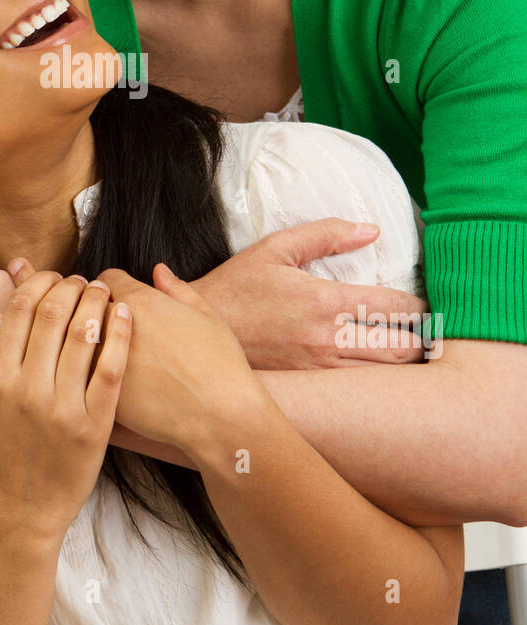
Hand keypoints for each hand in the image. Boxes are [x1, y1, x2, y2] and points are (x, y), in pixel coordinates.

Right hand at [0, 271, 130, 538]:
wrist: (24, 512)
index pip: (20, 310)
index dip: (38, 282)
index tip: (50, 277)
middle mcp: (30, 390)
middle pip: (54, 313)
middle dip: (70, 285)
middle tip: (80, 280)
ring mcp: (65, 407)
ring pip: (85, 333)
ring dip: (96, 301)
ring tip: (102, 291)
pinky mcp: (96, 423)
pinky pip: (112, 367)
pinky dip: (121, 334)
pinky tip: (124, 315)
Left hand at [94, 264, 257, 451]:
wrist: (222, 416)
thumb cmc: (221, 364)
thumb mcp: (207, 315)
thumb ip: (177, 288)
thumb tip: (158, 270)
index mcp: (141, 301)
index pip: (105, 278)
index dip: (113, 286)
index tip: (119, 298)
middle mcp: (116, 327)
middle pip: (86, 307)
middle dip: (94, 311)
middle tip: (109, 325)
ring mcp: (105, 362)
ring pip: (80, 343)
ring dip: (89, 344)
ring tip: (106, 353)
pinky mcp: (102, 394)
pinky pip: (85, 377)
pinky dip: (92, 377)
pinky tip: (109, 383)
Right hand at [189, 220, 429, 368]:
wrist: (196, 333)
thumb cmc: (236, 288)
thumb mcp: (275, 248)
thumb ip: (326, 233)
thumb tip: (371, 229)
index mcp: (324, 300)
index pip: (395, 307)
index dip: (421, 308)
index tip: (426, 307)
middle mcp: (326, 340)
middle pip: (401, 350)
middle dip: (423, 343)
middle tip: (428, 336)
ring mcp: (318, 371)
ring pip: (384, 378)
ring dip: (404, 367)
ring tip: (411, 357)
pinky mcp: (309, 391)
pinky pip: (358, 396)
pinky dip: (378, 387)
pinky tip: (381, 380)